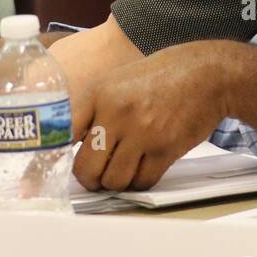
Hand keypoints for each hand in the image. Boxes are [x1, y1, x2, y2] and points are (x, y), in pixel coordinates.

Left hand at [71, 41, 256, 192]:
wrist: (207, 74)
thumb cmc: (162, 76)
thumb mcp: (118, 80)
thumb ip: (93, 108)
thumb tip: (70, 142)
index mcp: (99, 93)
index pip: (62, 135)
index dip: (53, 158)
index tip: (49, 173)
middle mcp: (116, 113)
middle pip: (86, 168)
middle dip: (90, 179)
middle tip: (97, 176)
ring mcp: (142, 133)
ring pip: (113, 180)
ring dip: (116, 183)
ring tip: (123, 171)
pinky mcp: (165, 148)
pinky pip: (142, 181)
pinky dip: (140, 182)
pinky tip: (143, 168)